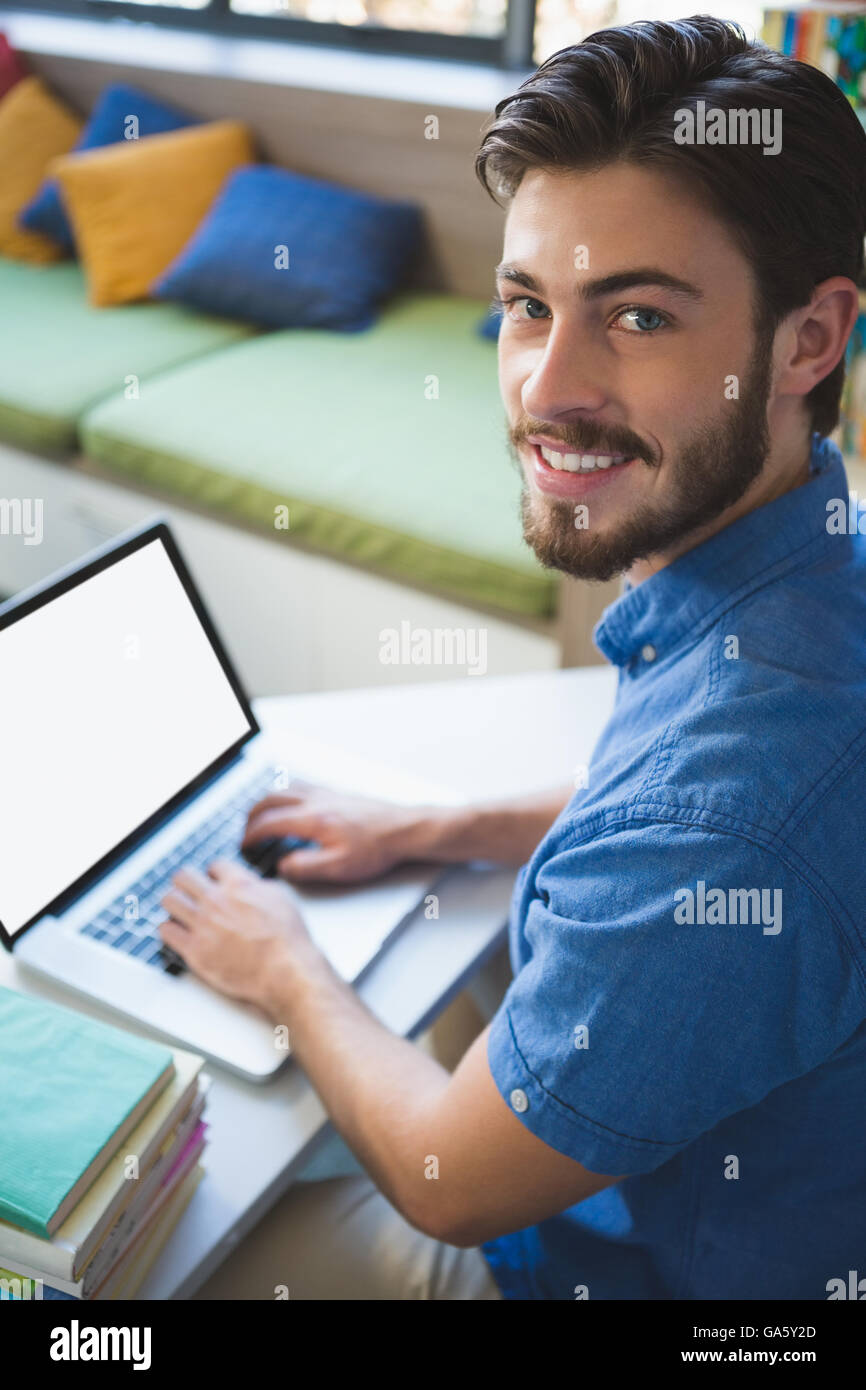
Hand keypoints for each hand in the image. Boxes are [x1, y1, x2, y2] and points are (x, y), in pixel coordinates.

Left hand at [159, 859, 311, 1007]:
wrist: (285, 971)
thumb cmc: (288, 939)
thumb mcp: (281, 897)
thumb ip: (259, 885)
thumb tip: (248, 882)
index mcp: (239, 884)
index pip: (214, 865)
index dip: (215, 874)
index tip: (215, 882)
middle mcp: (216, 900)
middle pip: (183, 877)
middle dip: (187, 883)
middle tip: (190, 892)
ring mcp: (202, 924)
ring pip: (169, 900)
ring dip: (175, 904)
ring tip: (181, 911)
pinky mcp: (194, 950)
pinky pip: (166, 930)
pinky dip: (170, 929)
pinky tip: (179, 933)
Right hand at [243, 779, 431, 884]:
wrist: (405, 829)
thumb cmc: (376, 849)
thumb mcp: (339, 868)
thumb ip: (305, 868)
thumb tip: (283, 866)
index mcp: (312, 819)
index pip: (269, 822)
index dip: (251, 835)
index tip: (244, 845)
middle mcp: (316, 800)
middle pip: (271, 799)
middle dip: (253, 814)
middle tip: (246, 829)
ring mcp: (327, 793)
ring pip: (286, 788)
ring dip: (268, 800)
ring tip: (262, 814)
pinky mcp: (338, 793)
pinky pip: (303, 786)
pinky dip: (287, 793)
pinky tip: (293, 802)